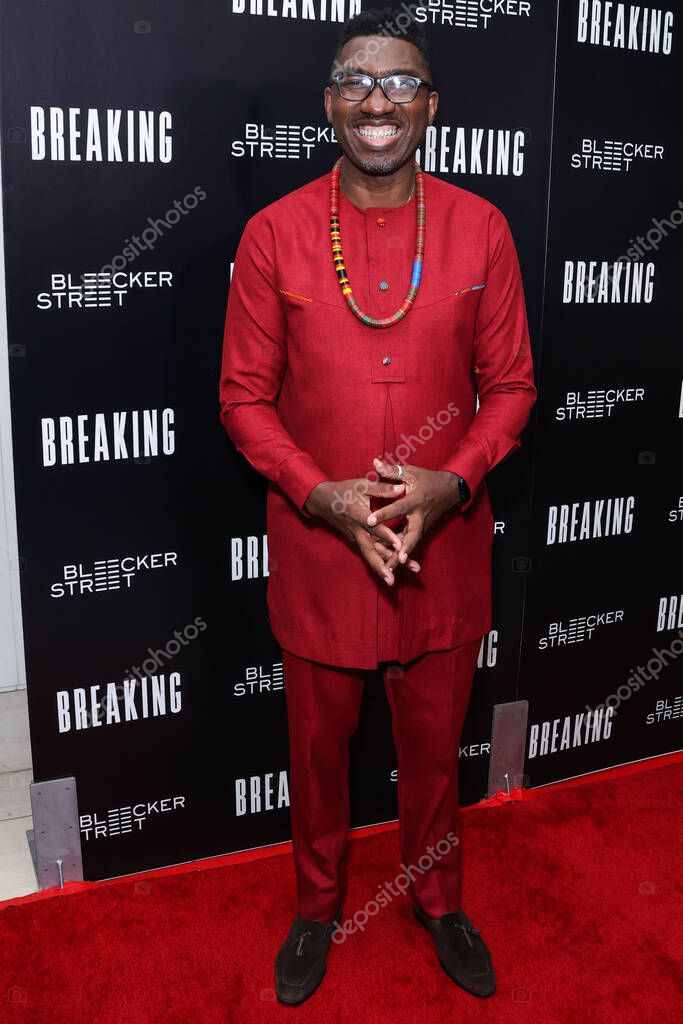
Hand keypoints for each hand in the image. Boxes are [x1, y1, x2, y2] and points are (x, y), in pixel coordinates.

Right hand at [303, 477, 418, 585]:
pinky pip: (370, 553)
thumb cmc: (343, 491)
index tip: (400, 546)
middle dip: (382, 567)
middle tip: (392, 581)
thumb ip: (383, 488)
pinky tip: (391, 570)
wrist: (323, 501)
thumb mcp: (362, 485)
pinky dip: (379, 562)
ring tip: (393, 582)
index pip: (375, 529)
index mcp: (360, 516)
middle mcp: (358, 531)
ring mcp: (356, 538)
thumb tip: (403, 488)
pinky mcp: (357, 541)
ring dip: (382, 569)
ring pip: (371, 556)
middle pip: (370, 552)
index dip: (387, 537)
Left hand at [365, 458, 461, 569]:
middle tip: (395, 559)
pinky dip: (401, 554)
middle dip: (403, 547)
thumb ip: (391, 471)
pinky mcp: (421, 531)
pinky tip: (391, 566)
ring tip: (390, 570)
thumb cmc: (428, 479)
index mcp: (415, 500)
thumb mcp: (411, 472)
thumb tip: (374, 463)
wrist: (450, 490)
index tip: (370, 520)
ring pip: (411, 544)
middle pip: (412, 535)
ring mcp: (422, 526)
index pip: (398, 508)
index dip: (384, 514)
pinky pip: (410, 544)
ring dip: (401, 557)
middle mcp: (420, 516)